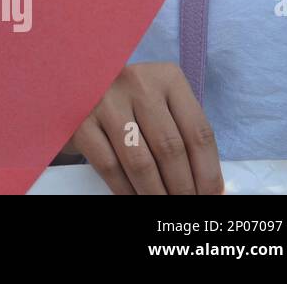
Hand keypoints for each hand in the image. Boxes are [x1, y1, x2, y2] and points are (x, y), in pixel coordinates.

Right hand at [65, 62, 223, 194]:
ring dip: (156, 193)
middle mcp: (137, 84)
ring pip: (141, 161)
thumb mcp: (160, 104)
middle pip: (170, 148)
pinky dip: (126, 190)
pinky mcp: (80, 122)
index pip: (198, 132)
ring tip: (164, 208)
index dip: (209, 172)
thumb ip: (183, 135)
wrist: (74, 85)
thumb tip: (209, 187)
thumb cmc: (129, 102)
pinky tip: (134, 198)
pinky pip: (110, 166)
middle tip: (187, 206)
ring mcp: (105, 101)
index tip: (212, 196)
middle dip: (183, 188)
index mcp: (166, 78)